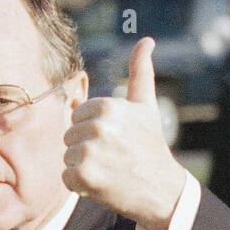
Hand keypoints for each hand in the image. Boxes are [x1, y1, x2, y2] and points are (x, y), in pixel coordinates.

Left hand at [62, 36, 187, 229]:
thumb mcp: (146, 106)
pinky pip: (66, 178)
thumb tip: (146, 40)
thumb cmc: (151, 146)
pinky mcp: (84, 177)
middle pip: (70, 136)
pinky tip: (103, 184)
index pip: (77, 116)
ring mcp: (90, 152)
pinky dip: (81, 186)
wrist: (162, 190)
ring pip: (67, 157)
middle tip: (113, 157)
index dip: (93, 130)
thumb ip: (140, 71)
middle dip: (87, 149)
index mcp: (107, 106)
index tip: (115, 140)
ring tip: (109, 170)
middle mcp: (97, 127)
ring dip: (84, 168)